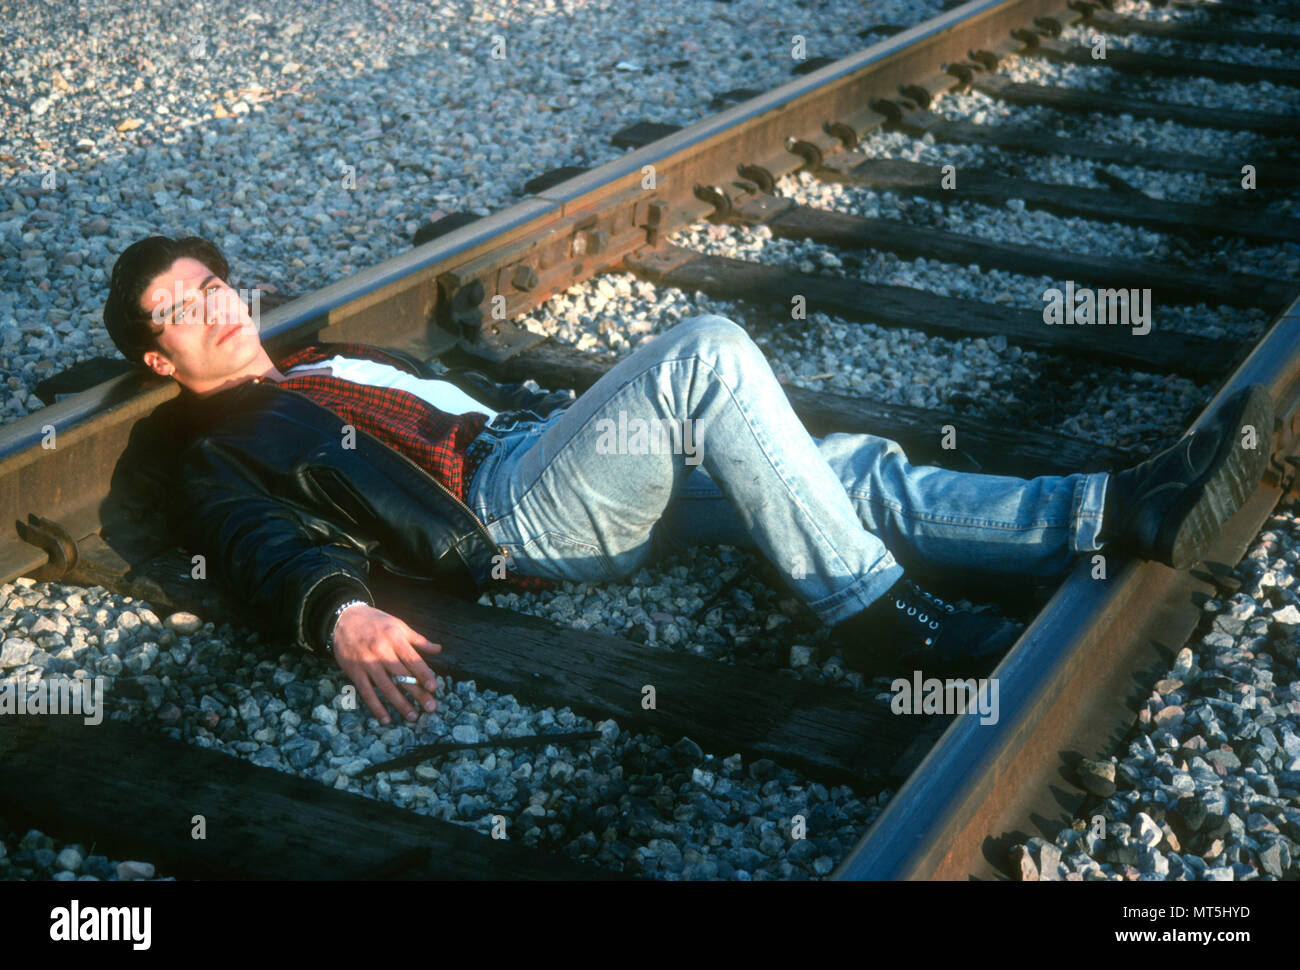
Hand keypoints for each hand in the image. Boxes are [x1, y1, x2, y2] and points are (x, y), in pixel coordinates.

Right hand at [329, 605, 440, 724]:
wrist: (345, 619)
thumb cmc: (376, 622)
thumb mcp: (399, 626)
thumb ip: (419, 640)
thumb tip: (439, 649)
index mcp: (395, 639)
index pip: (412, 659)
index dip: (424, 674)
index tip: (434, 688)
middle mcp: (381, 651)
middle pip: (402, 676)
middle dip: (418, 693)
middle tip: (431, 708)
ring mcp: (366, 663)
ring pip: (386, 687)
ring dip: (400, 704)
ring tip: (413, 716)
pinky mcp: (354, 672)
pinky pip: (367, 693)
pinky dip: (376, 707)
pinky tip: (386, 719)